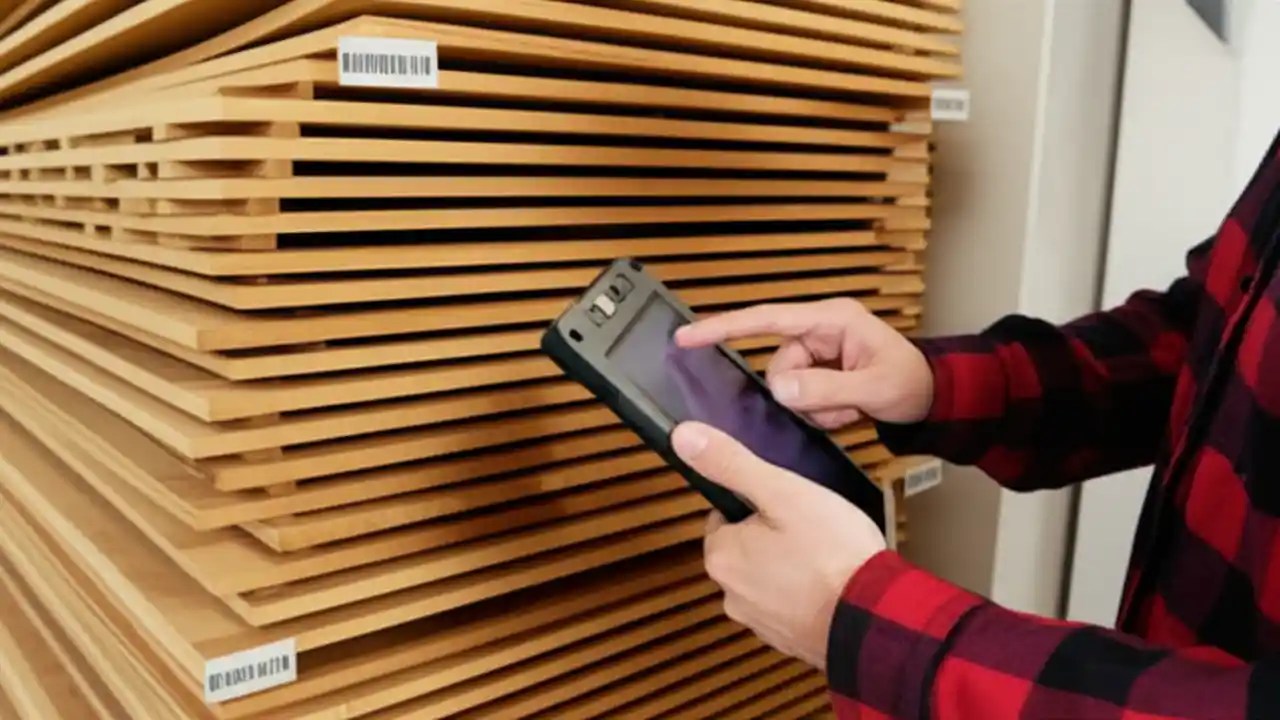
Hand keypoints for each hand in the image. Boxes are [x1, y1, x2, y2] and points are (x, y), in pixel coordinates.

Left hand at [673, 421, 886, 670]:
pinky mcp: (790, 642)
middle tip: (812, 527)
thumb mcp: (781, 492)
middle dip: (773, 538)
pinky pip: (791, 607)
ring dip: (790, 569)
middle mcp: (730, 595)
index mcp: (720, 556)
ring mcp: (760, 623)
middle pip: (745, 550)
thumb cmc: (829, 552)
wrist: (873, 618)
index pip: (724, 518)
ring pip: (768, 580)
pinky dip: (807, 597)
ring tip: (827, 556)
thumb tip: (683, 436)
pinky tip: (833, 584)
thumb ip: (732, 463)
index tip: (786, 504)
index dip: (757, 505)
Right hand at [676, 298, 932, 428]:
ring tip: (847, 410)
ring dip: (814, 407)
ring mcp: (819, 352)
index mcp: (830, 319)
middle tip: (838, 406)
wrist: (935, 398)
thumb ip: (826, 388)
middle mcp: (819, 330)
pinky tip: (846, 411)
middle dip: (802, 394)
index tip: (687, 336)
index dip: (724, 327)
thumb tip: (780, 388)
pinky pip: (800, 396)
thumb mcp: (874, 388)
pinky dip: (820, 411)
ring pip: (787, 386)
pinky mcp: (820, 372)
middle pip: (778, 364)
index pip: (767, 319)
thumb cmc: (912, 382)